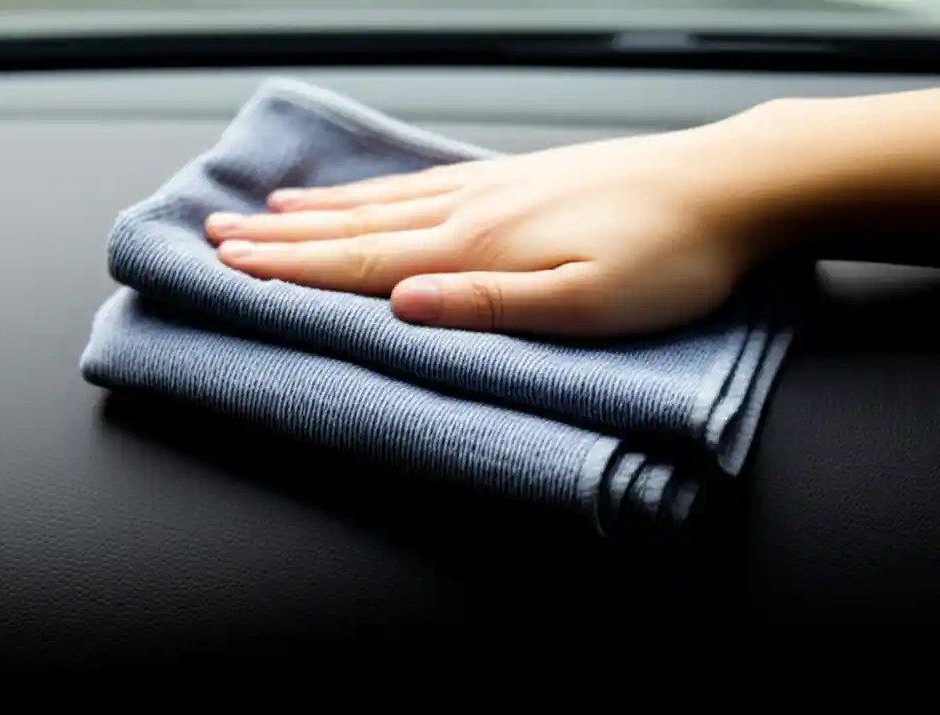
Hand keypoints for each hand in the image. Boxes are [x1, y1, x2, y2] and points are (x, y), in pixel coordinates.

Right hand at [205, 119, 775, 336]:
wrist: (724, 186)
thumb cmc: (666, 257)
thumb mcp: (584, 303)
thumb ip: (487, 306)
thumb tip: (401, 308)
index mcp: (475, 248)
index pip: (360, 265)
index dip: (288, 270)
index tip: (228, 267)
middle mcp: (468, 211)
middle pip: (352, 228)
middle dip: (278, 239)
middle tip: (215, 235)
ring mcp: (488, 188)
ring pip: (378, 202)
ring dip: (313, 212)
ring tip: (263, 210)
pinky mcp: (512, 180)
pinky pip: (418, 184)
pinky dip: (372, 190)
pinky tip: (359, 191)